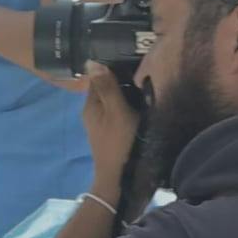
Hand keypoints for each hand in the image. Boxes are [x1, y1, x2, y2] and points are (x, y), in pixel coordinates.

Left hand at [80, 68, 139, 192]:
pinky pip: (120, 112)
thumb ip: (106, 87)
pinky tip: (143, 105)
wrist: (120, 178)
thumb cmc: (119, 143)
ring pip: (115, 100)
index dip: (112, 67)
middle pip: (107, 88)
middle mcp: (93, 113)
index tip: (132, 59)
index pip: (97, 77)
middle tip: (144, 72)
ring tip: (147, 86)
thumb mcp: (116, 111)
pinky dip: (130, 106)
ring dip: (128, 94)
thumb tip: (91, 61)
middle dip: (122, 80)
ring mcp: (102, 124)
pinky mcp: (112, 132)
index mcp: (90, 105)